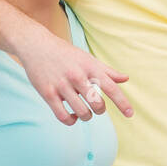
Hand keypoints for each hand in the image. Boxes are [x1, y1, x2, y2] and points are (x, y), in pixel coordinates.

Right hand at [15, 29, 132, 124]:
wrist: (36, 45)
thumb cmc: (66, 54)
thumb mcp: (88, 59)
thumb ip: (107, 71)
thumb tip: (126, 79)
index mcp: (90, 67)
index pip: (111, 88)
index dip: (122, 103)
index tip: (130, 114)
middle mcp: (77, 76)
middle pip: (97, 104)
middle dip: (99, 110)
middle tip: (96, 107)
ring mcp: (61, 85)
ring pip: (82, 113)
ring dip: (86, 116)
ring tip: (83, 112)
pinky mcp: (47, 92)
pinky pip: (63, 116)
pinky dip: (71, 120)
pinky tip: (71, 115)